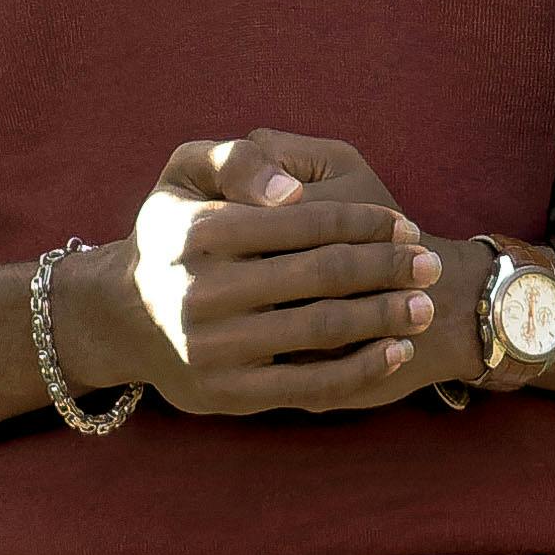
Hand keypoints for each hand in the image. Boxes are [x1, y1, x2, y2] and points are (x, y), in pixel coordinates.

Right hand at [115, 127, 446, 417]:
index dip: (364, 221)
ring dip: (386, 315)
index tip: (404, 226)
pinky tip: (395, 350)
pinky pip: (309, 383)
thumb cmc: (174, 231)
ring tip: (423, 305)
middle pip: (321, 274)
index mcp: (194, 231)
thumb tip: (289, 191)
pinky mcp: (227, 393)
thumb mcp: (185, 174)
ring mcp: (212, 347)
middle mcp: (198, 291)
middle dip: (387, 268)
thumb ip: (235, 160)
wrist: (125, 316)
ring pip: (322, 328)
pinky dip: (362, 368)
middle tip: (429, 265)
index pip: (303, 221)